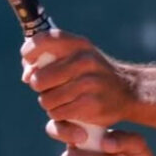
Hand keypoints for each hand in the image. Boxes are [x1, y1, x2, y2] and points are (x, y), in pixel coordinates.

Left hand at [21, 30, 135, 126]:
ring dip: (49, 103)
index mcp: (78, 44)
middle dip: (39, 86)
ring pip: (46, 99)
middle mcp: (84, 60)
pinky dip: (60, 114)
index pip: (44, 40)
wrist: (129, 90)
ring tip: (63, 99)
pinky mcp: (91, 104)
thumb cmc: (91, 73)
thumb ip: (48, 58)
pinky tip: (71, 109)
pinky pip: (58, 113)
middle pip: (38, 79)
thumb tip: (27, 75)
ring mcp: (88, 83)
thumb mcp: (76, 56)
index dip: (30, 51)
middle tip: (51, 87)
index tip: (29, 60)